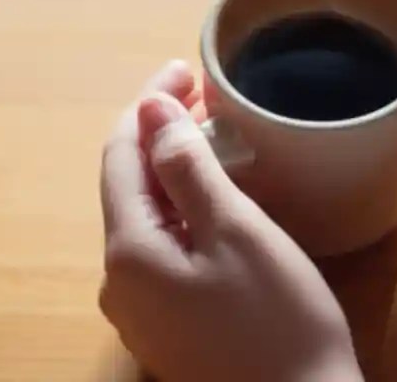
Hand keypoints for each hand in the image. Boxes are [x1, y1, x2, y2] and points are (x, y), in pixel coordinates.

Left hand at [99, 61, 362, 381]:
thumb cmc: (278, 322)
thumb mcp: (235, 232)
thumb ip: (187, 168)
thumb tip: (151, 109)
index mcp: (126, 252)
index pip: (121, 154)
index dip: (150, 104)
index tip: (187, 69)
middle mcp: (118, 283)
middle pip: (127, 186)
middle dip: (161, 134)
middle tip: (207, 95)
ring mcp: (139, 311)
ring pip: (145, 219)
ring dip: (174, 172)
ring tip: (216, 136)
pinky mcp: (167, 327)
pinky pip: (162, 251)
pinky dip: (183, 213)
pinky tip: (215, 198)